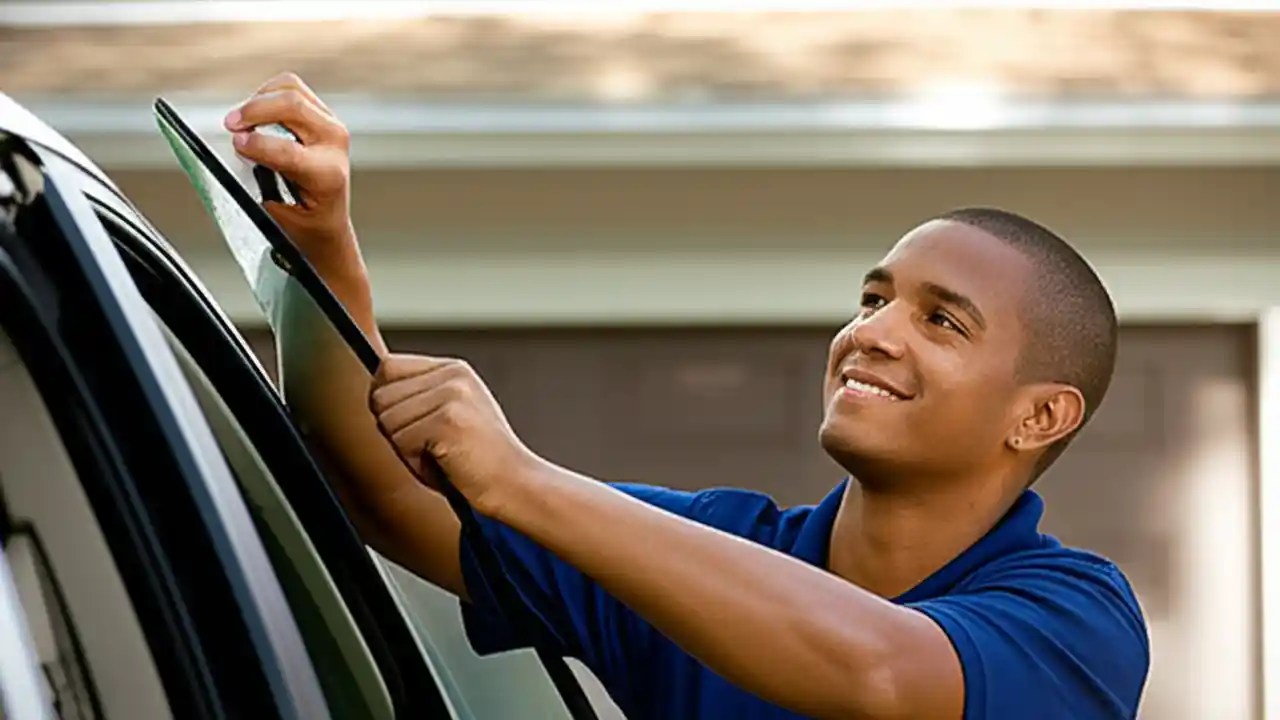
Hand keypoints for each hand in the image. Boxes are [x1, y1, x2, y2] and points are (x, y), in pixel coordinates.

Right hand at [223, 73, 356, 269]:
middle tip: (230, 124)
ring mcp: (331, 125)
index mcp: (328, 175)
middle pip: (292, 106)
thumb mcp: (278, 214)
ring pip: (291, 89)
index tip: (236, 142)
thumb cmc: (302, 221)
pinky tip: (255, 112)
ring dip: (260, 99)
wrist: (326, 220)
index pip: (289, 150)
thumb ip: (258, 180)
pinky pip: (292, 87)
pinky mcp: (323, 114)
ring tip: (241, 119)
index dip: (257, 144)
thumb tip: (240, 145)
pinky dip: (268, 93)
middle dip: (254, 110)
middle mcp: (335, 144)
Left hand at [369, 354, 541, 514]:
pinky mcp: (448, 419)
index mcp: (453, 370)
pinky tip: (446, 462)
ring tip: (441, 454)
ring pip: (387, 421)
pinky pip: (401, 442)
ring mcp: (452, 395)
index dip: (386, 400)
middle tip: (430, 446)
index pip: (388, 367)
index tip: (406, 424)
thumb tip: (374, 395)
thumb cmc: (478, 461)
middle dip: (396, 430)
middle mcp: (453, 375)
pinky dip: (417, 463)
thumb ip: (416, 400)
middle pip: (380, 396)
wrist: (515, 484)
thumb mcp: (448, 416)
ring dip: (406, 449)